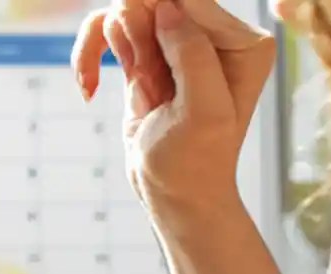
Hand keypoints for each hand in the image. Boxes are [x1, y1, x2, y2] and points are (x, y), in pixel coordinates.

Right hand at [72, 0, 274, 213]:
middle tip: (146, 86)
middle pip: (154, 1)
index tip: (142, 59)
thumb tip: (165, 6)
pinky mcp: (146, 55)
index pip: (190, 0)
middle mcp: (213, 35)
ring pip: (125, 11)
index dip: (155, 15)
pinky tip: (87, 88)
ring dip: (111, 50)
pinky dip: (88, 54)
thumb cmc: (195, 163)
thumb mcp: (203, 112)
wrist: (174, 196)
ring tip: (138, 95)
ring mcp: (176, 42)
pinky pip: (108, 30)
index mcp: (243, 43)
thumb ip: (192, 54)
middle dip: (135, 40)